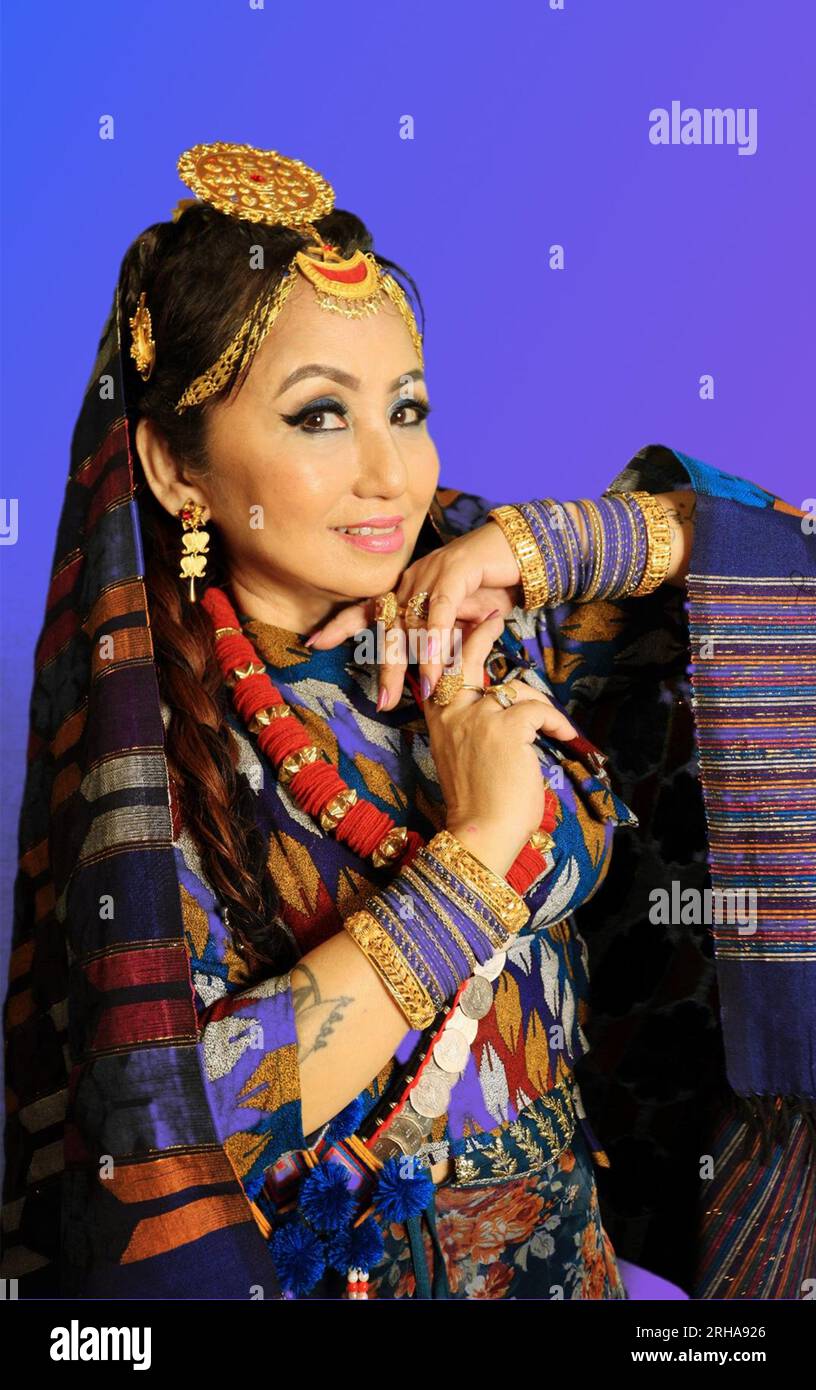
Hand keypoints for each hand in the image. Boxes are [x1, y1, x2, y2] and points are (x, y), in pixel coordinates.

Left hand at [305, 519, 521, 708]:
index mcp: (407, 591)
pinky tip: (435, 667)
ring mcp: (430, 574)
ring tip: (419, 695)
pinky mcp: (454, 573)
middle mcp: (411, 581)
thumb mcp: (462, 623)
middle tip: (382, 701)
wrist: (521, 552)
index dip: (342, 625)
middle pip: (390, 627)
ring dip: (417, 663)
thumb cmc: (490, 588)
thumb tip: (431, 678)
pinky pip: (439, 613)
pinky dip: (436, 642)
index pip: (368, 609)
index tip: (315, 641)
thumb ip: (444, 645)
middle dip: (385, 666)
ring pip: (414, 624)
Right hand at [423, 611, 576, 877]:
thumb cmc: (478, 803)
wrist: (480, 832)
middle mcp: (452, 712)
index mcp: (439, 721)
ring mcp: (478, 716)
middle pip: (465, 659)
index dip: (454, 647)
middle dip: (480, 634)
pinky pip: (539, 710)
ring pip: (515, 689)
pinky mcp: (506, 727)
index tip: (465, 628)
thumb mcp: (463, 758)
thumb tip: (501, 707)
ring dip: (539, 704)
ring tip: (554, 726)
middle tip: (495, 618)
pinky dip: (556, 722)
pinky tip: (563, 737)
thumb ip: (472, 728)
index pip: (440, 673)